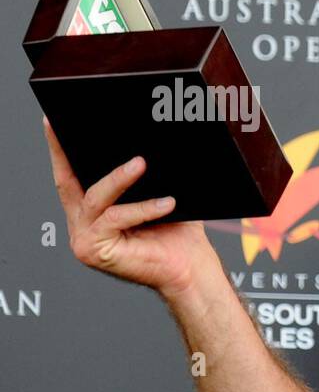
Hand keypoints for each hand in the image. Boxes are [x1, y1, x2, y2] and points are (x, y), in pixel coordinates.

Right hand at [43, 116, 216, 300]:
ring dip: (119, 178)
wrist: (190, 269)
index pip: (72, 176)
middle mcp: (81, 225)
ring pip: (96, 198)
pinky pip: (114, 218)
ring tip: (141, 164)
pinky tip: (166, 203)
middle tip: (80, 127)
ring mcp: (83, 239)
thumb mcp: (157, 196)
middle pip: (69, 182)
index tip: (54, 123)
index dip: (60, 150)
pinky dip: (141, 209)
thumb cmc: (178, 236)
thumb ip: (141, 177)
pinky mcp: (93, 249)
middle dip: (67, 152)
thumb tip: (136, 145)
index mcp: (93, 212)